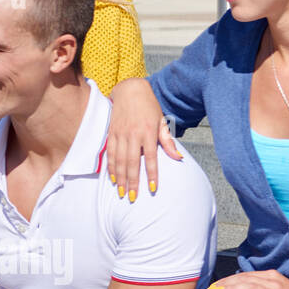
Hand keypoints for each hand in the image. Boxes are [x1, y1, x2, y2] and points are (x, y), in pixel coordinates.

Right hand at [107, 78, 180, 199]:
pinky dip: (111, 167)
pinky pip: (110, 153)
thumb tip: (178, 158)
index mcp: (149, 132)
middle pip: (132, 163)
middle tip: (132, 197)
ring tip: (121, 192)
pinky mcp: (111, 133)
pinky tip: (112, 178)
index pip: (151, 158)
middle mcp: (134, 134)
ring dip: (120, 178)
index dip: (151, 174)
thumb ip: (168, 141)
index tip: (152, 188)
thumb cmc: (150, 107)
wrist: (130, 90)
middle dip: (132, 181)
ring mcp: (120, 134)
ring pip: (119, 160)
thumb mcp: (162, 121)